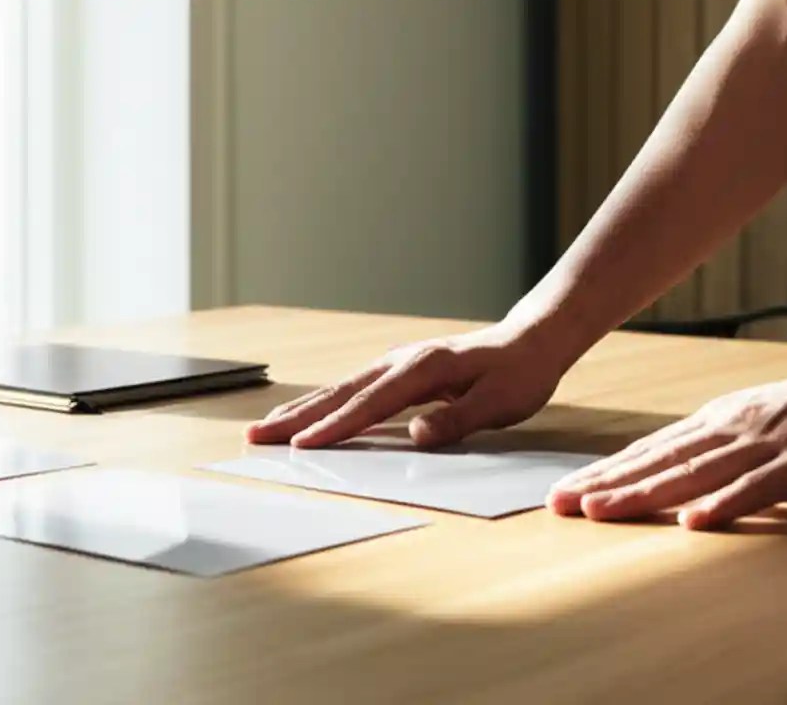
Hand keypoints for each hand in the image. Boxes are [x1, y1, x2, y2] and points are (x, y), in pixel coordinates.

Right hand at [245, 324, 565, 448]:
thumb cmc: (517, 375)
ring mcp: (395, 363)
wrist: (529, 342)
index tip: (301, 445)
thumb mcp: (499, 403)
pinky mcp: (396, 370)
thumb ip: (457, 419)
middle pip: (339, 393)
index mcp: (422, 369)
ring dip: (300, 408)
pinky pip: (350, 388)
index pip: (369, 404)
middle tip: (256, 435)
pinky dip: (321, 402)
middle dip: (296, 416)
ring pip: (338, 388)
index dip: (335, 427)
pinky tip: (305, 413)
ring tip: (265, 426)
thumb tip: (416, 436)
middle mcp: (400, 362)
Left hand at [546, 341, 786, 529]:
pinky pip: (761, 487)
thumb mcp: (756, 420)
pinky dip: (725, 504)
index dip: (604, 471)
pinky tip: (693, 521)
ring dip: (643, 493)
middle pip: (657, 460)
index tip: (562, 491)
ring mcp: (766, 444)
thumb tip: (672, 473)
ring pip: (694, 473)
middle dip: (605, 483)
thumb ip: (715, 446)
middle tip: (558, 503)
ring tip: (600, 511)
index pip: (649, 450)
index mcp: (718, 420)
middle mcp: (731, 428)